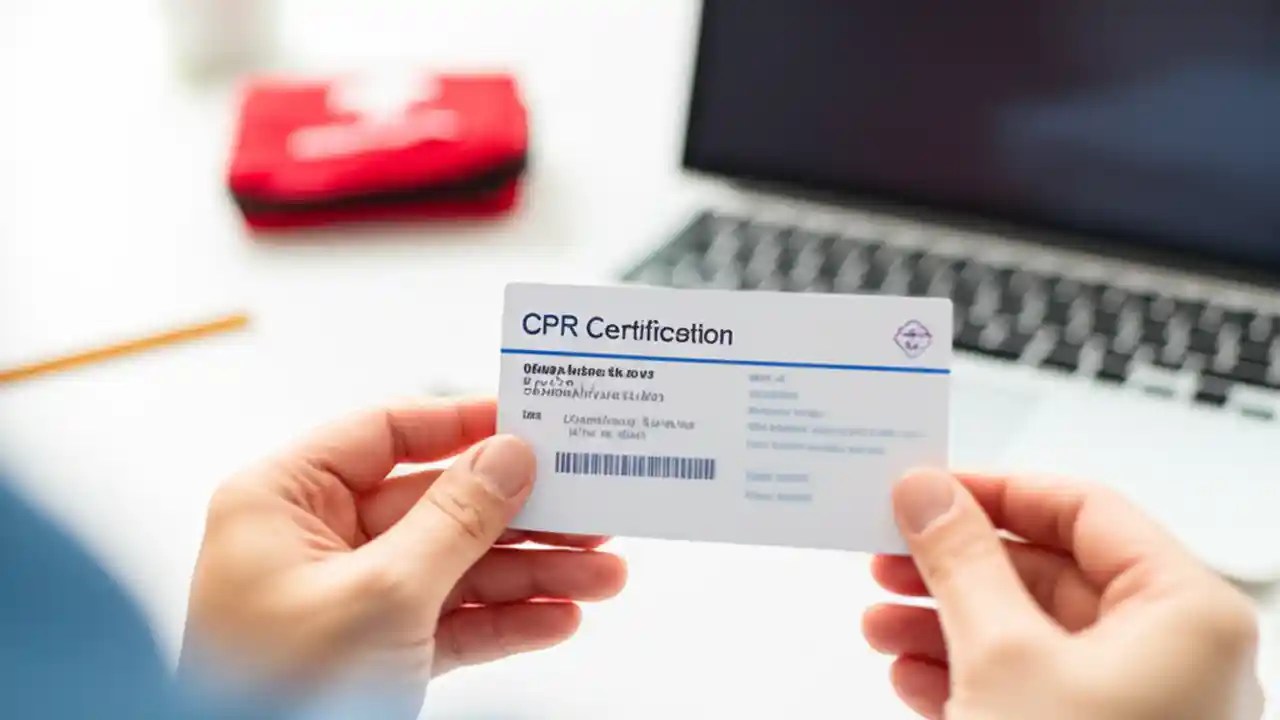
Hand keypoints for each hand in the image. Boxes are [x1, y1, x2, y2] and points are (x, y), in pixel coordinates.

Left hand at [181, 399, 625, 691]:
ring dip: (531, 573)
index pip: (385, 433)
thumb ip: (456, 518)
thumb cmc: (279, 692)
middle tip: (590, 509)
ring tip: (602, 574)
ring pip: (456, 566)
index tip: (533, 423)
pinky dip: (506, 621)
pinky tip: (559, 618)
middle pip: (437, 503)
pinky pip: (451, 620)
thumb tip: (509, 456)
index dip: (463, 423)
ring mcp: (347, 598)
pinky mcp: (375, 651)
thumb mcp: (382, 592)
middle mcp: (313, 542)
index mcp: (283, 502)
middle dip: (521, 516)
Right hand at [863, 469, 1262, 719]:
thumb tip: (929, 493)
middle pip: (1049, 573)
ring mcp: (1140, 709)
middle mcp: (1175, 655)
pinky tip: (912, 676)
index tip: (925, 488)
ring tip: (881, 621)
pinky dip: (967, 676)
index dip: (993, 491)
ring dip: (946, 622)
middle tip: (889, 552)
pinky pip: (1030, 688)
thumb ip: (959, 560)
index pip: (1082, 508)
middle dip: (954, 567)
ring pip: (1031, 634)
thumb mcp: (1000, 657)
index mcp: (1185, 613)